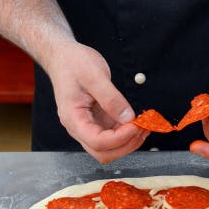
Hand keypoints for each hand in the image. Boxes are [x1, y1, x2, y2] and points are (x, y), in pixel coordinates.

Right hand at [45, 42, 148, 162]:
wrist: (63, 57)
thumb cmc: (73, 63)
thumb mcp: (94, 75)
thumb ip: (111, 98)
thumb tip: (128, 118)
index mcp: (73, 118)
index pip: (97, 142)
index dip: (119, 138)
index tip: (135, 125)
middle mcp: (79, 127)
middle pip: (103, 152)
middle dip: (126, 145)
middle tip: (143, 128)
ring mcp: (89, 126)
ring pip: (110, 148)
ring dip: (129, 142)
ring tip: (144, 126)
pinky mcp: (98, 122)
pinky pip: (114, 136)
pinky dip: (128, 134)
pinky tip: (138, 123)